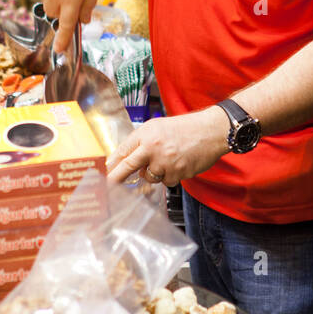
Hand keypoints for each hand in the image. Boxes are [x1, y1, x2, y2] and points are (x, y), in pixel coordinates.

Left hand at [106, 107, 229, 186]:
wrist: (210, 131)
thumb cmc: (184, 128)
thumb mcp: (157, 127)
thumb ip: (139, 142)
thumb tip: (122, 160)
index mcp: (146, 134)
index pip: (123, 151)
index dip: (111, 165)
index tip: (101, 174)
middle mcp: (153, 147)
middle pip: (128, 167)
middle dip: (116, 178)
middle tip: (107, 186)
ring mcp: (166, 162)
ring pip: (149, 178)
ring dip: (154, 174)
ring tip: (167, 159)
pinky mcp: (178, 174)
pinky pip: (166, 182)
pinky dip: (169, 176)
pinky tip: (178, 164)